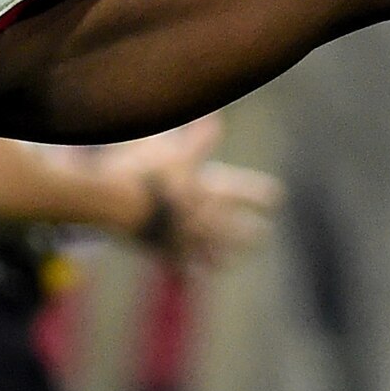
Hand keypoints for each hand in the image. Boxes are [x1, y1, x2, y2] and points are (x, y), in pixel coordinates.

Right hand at [96, 118, 282, 269]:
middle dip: (252, 233)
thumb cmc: (141, 165)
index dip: (264, 195)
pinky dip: (190, 271)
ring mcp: (188, 239)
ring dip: (226, 256)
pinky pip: (184, 269)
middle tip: (261, 234)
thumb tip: (216, 114)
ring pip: (217, 255)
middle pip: (241, 232)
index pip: (249, 194)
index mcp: (211, 189)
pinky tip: (194, 276)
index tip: (276, 197)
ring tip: (230, 259)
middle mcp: (207, 218)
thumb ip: (196, 134)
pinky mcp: (166, 252)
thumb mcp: (168, 142)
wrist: (113, 198)